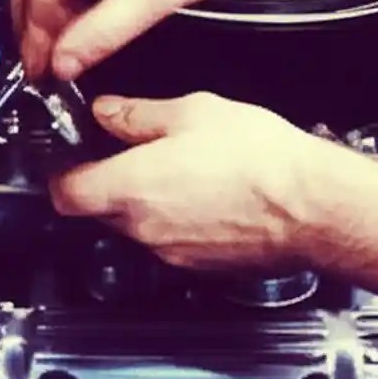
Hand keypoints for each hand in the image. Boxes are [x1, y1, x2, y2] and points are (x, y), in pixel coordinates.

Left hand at [50, 92, 323, 269]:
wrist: (314, 206)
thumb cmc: (261, 159)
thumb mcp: (193, 112)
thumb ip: (138, 115)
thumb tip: (109, 113)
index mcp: (131, 187)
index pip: (65, 193)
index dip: (63, 174)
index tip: (74, 155)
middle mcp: (144, 228)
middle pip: (98, 211)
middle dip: (108, 184)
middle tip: (133, 153)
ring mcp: (171, 253)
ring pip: (137, 227)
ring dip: (146, 203)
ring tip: (182, 171)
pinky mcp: (200, 266)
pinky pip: (171, 242)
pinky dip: (177, 221)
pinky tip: (206, 195)